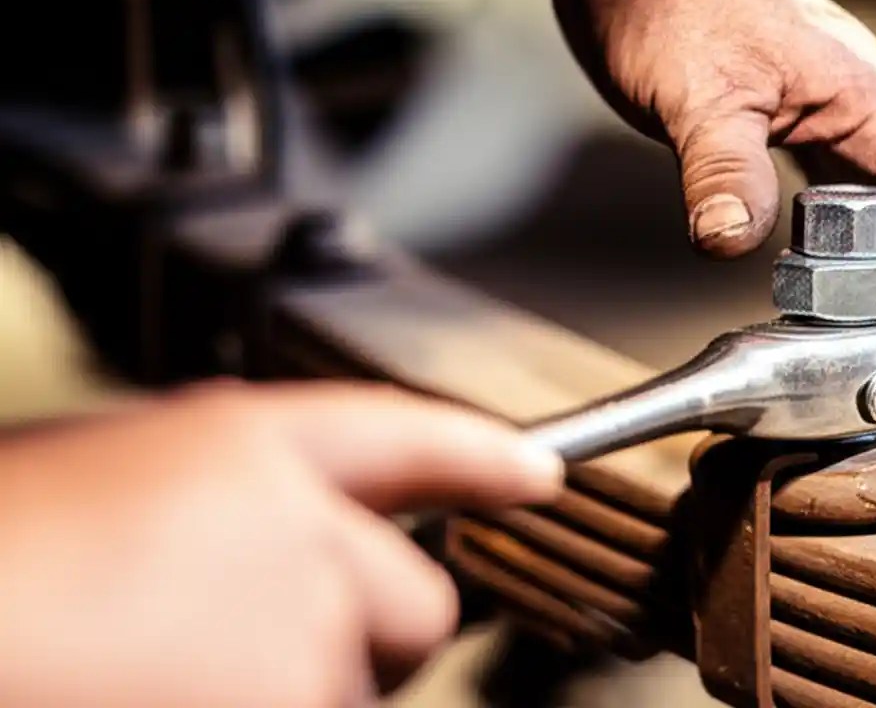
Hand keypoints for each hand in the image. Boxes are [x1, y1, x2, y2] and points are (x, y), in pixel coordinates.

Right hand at [0, 381, 561, 706]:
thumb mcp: (99, 466)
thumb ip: (216, 481)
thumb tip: (279, 504)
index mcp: (246, 446)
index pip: (409, 435)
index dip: (482, 455)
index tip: (534, 475)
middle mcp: (300, 534)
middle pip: (419, 602)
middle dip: (374, 632)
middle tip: (282, 645)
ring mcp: (301, 640)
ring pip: (359, 687)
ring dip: (299, 691)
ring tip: (174, 675)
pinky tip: (169, 695)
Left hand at [554, 0, 875, 372]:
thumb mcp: (695, 91)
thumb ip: (720, 168)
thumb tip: (731, 243)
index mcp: (872, 108)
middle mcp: (872, 119)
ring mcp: (844, 124)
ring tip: (852, 336)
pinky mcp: (807, 131)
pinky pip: (854, 203)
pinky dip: (848, 254)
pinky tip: (812, 283)